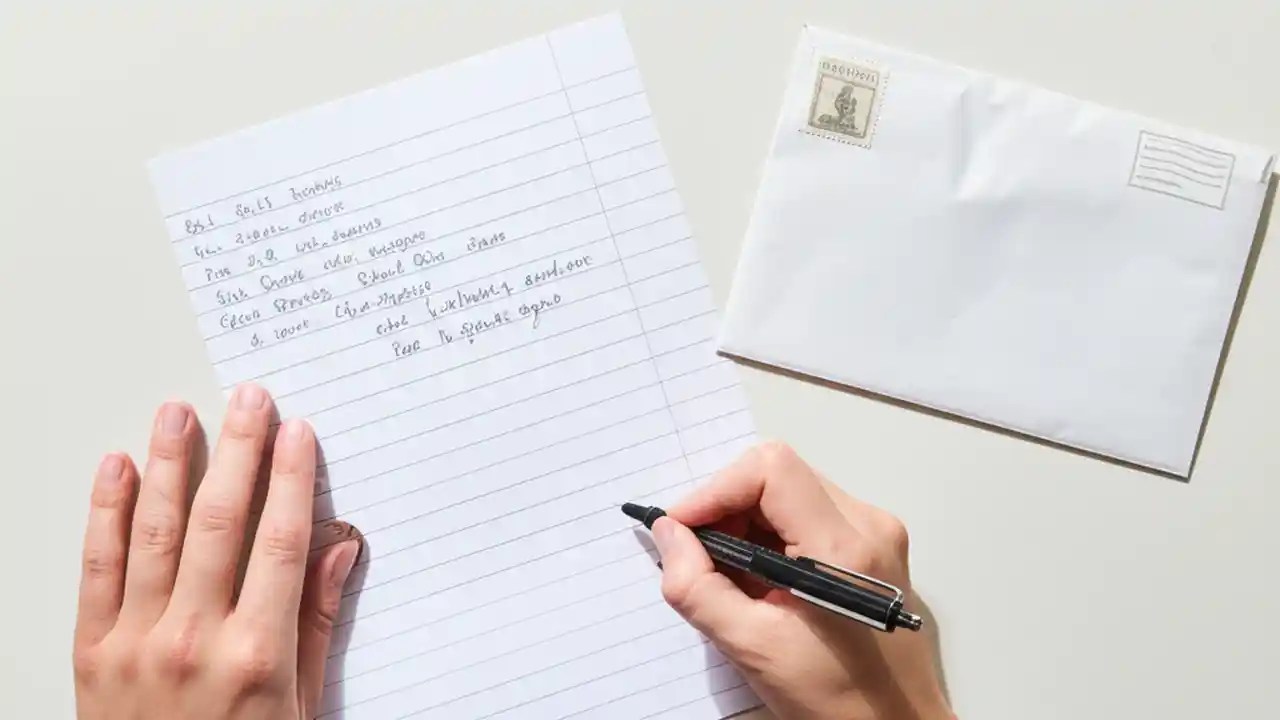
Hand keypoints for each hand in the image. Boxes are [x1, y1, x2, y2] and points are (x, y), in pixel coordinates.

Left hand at [73, 385, 361, 719]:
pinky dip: (106, 514)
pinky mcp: (92, 653)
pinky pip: (97, 569)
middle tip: (249, 401)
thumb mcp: (301, 708)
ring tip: (179, 414)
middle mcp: (193, 641)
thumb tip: (338, 553)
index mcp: (255, 655)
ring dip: (169, 464)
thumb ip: (316, 626)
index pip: (280, 543)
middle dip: (238, 452)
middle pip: (219, 523)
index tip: (298, 435)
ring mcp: (135, 644)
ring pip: (154, 533)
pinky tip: (117, 469)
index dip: (291, 481)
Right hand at [653, 442, 950, 719]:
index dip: (716, 490)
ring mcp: (876, 533)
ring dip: (749, 522)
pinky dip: (773, 536)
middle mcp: (869, 525)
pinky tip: (763, 581)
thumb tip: (669, 534)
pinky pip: (810, 514)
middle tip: (701, 556)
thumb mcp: (753, 648)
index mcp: (844, 549)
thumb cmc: (837, 700)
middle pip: (780, 475)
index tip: (683, 528)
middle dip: (728, 507)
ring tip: (733, 576)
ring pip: (792, 491)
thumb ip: (698, 587)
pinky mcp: (875, 545)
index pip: (771, 470)